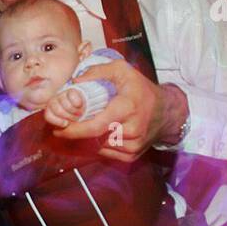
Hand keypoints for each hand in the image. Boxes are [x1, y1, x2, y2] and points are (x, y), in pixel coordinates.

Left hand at [48, 61, 187, 161]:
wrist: (166, 111)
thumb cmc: (141, 89)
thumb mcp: (123, 70)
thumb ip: (98, 71)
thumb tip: (75, 82)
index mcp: (127, 108)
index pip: (96, 126)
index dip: (74, 130)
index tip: (59, 128)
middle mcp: (132, 129)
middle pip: (94, 138)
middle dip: (76, 134)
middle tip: (63, 127)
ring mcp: (133, 145)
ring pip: (99, 147)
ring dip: (87, 140)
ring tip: (82, 127)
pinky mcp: (132, 155)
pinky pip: (107, 154)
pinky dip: (98, 145)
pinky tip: (98, 134)